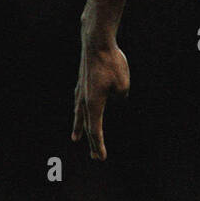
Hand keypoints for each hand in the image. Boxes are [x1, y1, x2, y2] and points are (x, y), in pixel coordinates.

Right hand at [71, 42, 129, 159]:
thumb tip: (116, 97)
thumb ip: (120, 97)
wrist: (96, 42)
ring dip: (79, 126)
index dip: (98, 145)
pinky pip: (79, 101)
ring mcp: (80, 89)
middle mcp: (83, 100)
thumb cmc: (111, 63)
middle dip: (91, 142)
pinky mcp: (82, 80)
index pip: (96, 130)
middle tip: (94, 156)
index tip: (100, 158)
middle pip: (87, 126)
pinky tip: (78, 109)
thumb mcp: (123, 85)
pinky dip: (80, 110)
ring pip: (79, 114)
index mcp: (93, 104)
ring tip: (76, 137)